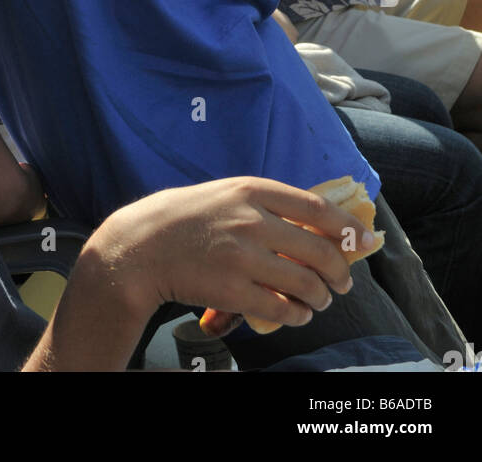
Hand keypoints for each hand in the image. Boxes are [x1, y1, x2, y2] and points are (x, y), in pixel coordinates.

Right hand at [98, 176, 368, 329]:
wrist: (142, 245)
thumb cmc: (186, 217)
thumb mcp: (226, 194)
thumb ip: (265, 204)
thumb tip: (314, 223)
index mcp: (251, 190)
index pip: (316, 208)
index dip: (346, 228)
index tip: (363, 240)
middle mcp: (250, 220)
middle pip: (318, 250)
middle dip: (338, 272)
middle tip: (342, 282)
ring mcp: (241, 257)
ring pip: (304, 284)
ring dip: (320, 297)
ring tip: (319, 301)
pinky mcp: (232, 291)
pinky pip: (281, 309)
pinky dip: (297, 315)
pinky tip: (297, 315)